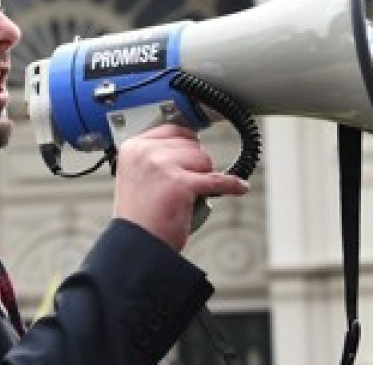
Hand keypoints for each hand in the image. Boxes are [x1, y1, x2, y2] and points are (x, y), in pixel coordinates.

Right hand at [113, 124, 248, 250]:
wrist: (136, 243)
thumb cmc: (139, 217)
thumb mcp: (137, 175)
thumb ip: (156, 158)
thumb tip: (188, 148)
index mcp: (134, 148)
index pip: (172, 130)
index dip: (187, 142)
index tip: (195, 149)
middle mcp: (146, 152)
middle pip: (191, 143)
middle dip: (196, 163)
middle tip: (188, 183)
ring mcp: (162, 165)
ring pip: (204, 159)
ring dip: (204, 176)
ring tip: (190, 194)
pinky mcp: (180, 183)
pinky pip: (216, 179)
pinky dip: (231, 185)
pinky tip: (239, 187)